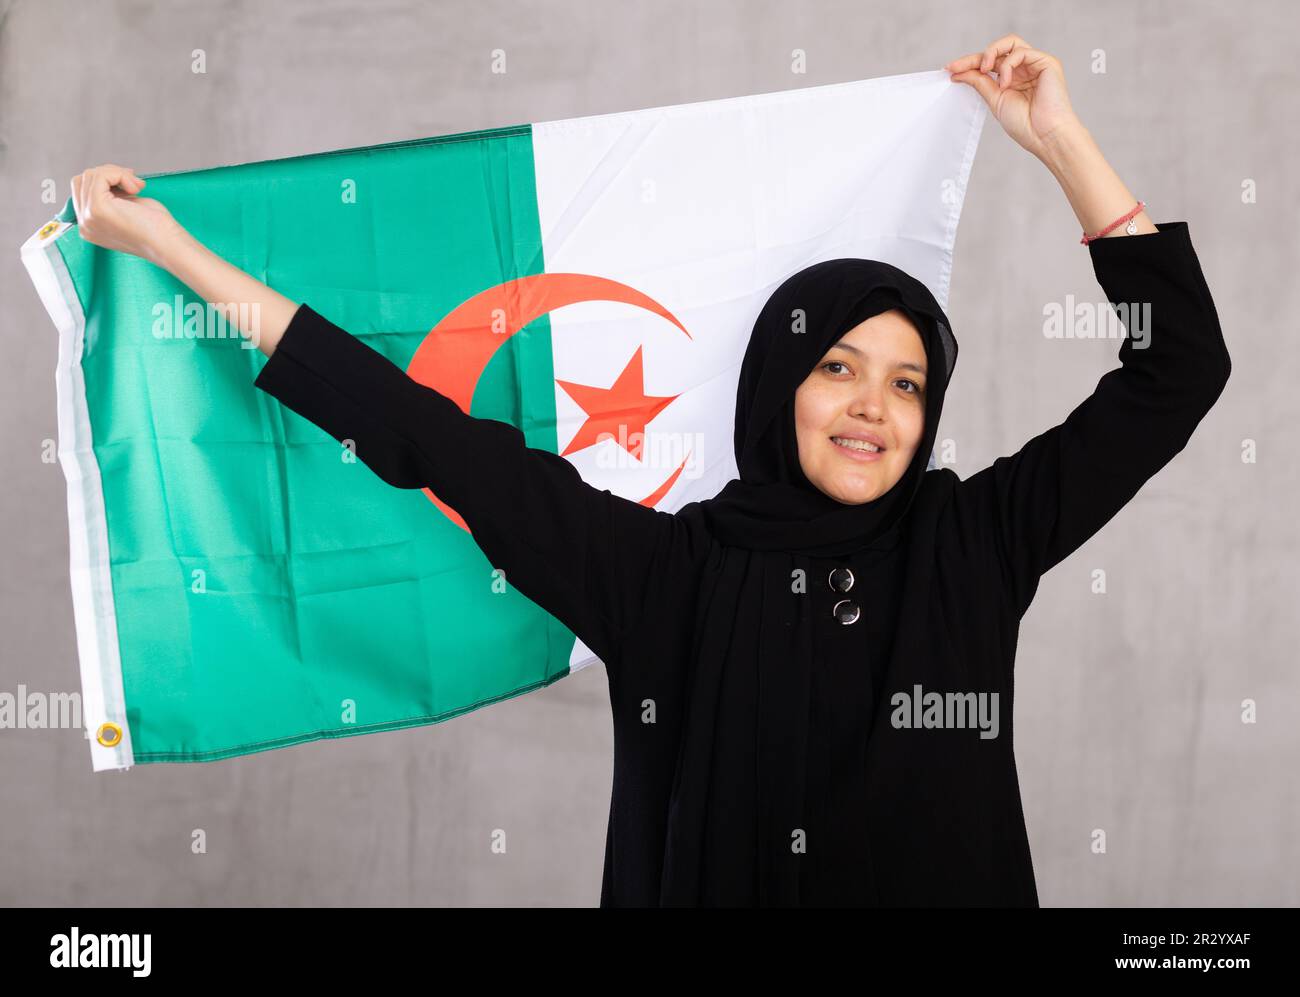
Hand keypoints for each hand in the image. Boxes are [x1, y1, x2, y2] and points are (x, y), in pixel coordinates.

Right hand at [70, 163, 183, 263]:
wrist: (170, 245)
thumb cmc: (159, 230)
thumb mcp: (128, 208)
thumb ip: (111, 195)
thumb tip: (108, 175)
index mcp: (91, 226)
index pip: (81, 190)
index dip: (105, 181)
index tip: (129, 183)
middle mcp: (85, 225)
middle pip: (82, 180)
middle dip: (110, 174)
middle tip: (135, 183)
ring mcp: (88, 217)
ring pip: (90, 176)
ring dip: (117, 174)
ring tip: (137, 187)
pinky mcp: (97, 209)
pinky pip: (99, 176)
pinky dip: (119, 174)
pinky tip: (135, 188)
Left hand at [944, 34, 1082, 161]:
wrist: (1044, 136)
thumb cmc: (1025, 124)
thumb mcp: (995, 100)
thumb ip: (980, 83)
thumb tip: (957, 72)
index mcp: (1012, 79)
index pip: (989, 63)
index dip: (969, 63)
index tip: (949, 69)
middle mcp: (1024, 69)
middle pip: (997, 50)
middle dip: (975, 57)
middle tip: (957, 67)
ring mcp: (1035, 64)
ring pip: (1010, 43)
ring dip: (990, 54)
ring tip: (984, 71)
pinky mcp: (1047, 62)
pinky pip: (1021, 52)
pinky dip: (1008, 65)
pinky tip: (1006, 83)